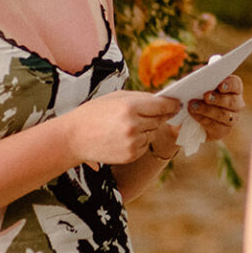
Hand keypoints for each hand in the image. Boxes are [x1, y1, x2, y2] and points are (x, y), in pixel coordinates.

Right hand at [63, 90, 181, 166]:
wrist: (73, 138)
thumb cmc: (94, 113)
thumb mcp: (116, 97)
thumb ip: (141, 98)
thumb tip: (165, 100)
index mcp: (130, 107)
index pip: (162, 105)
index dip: (172, 104)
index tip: (178, 103)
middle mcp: (133, 125)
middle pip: (160, 119)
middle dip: (158, 116)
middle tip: (151, 113)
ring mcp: (133, 142)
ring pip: (153, 133)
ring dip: (146, 129)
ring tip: (126, 126)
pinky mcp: (131, 155)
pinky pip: (145, 145)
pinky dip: (139, 141)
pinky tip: (122, 137)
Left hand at [188, 74, 243, 140]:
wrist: (184, 119)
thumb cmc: (192, 97)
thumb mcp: (193, 87)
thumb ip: (196, 83)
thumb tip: (192, 80)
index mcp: (232, 89)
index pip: (236, 84)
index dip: (229, 84)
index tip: (220, 85)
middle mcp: (236, 104)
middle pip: (232, 101)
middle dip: (218, 99)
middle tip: (206, 96)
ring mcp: (231, 118)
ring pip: (224, 115)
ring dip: (208, 110)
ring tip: (193, 106)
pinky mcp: (223, 131)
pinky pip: (216, 127)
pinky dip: (203, 120)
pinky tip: (193, 115)